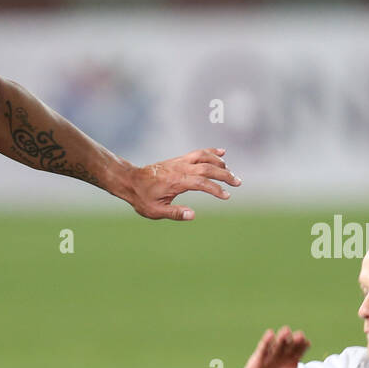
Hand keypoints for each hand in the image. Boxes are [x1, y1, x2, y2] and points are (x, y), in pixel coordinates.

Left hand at [120, 148, 239, 220]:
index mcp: (176, 182)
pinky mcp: (179, 160)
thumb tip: (193, 215)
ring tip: (231, 172)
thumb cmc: (142, 198)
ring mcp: (180, 162)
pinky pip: (198, 153)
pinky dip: (211, 152)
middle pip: (208, 167)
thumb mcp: (155, 211)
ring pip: (205, 157)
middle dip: (225, 175)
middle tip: (238, 183)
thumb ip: (175, 213)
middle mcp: (180, 168)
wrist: (130, 181)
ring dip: (220, 162)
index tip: (226, 196)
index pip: (202, 183)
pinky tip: (222, 152)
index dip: (216, 189)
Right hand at [239, 327, 313, 367]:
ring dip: (282, 337)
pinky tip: (270, 334)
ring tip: (286, 331)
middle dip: (294, 339)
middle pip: (290, 344)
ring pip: (278, 343)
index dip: (303, 345)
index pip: (300, 350)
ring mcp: (271, 356)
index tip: (307, 343)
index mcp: (292, 363)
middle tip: (299, 336)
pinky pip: (263, 348)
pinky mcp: (259, 358)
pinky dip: (266, 341)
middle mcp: (282, 356)